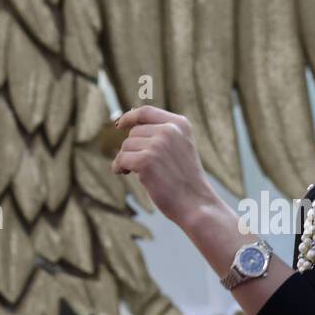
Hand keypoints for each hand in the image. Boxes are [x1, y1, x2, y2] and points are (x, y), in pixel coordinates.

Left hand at [112, 105, 219, 231]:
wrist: (196, 203)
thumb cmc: (185, 179)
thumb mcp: (180, 147)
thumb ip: (162, 133)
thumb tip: (128, 125)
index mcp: (179, 124)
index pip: (146, 112)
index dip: (130, 117)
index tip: (119, 124)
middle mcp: (169, 130)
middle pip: (134, 132)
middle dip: (132, 148)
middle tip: (138, 164)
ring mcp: (158, 145)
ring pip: (126, 146)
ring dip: (126, 159)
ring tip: (137, 172)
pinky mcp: (146, 161)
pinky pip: (121, 159)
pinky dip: (118, 167)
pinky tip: (123, 173)